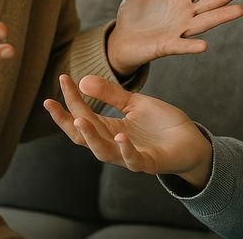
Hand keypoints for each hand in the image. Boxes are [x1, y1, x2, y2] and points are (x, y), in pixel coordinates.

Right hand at [44, 74, 213, 188]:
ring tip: (78, 120)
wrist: (191, 141)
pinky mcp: (150, 163)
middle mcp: (114, 144)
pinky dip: (126, 150)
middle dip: (66, 121)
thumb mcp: (135, 103)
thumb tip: (83, 80)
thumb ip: (111, 94)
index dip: (70, 99)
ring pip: (102, 152)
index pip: (82, 115)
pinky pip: (133, 160)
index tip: (62, 78)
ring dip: (90, 137)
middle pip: (82, 136)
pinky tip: (120, 135)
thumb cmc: (162, 124)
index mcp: (109, 129)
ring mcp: (130, 156)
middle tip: (51, 103)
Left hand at [107, 0, 242, 75]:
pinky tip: (204, 45)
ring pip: (203, 22)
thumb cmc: (136, 13)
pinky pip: (180, 46)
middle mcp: (186, 14)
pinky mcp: (165, 46)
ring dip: (221, 16)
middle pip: (213, 0)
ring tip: (241, 9)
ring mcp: (178, 31)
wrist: (122, 41)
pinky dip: (191, 46)